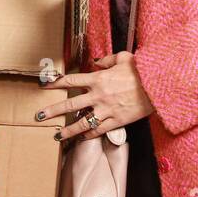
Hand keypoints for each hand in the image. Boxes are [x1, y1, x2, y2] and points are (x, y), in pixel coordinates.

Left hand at [37, 52, 154, 140]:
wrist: (158, 86)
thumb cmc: (141, 70)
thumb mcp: (123, 58)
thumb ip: (107, 60)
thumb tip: (96, 62)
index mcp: (98, 79)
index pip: (71, 81)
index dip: (55, 83)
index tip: (44, 87)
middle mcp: (99, 96)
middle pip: (70, 105)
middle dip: (53, 111)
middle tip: (39, 116)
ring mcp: (107, 110)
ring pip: (82, 123)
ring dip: (68, 130)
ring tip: (57, 136)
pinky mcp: (117, 121)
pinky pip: (99, 130)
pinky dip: (89, 135)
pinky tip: (82, 138)